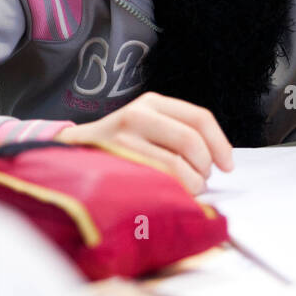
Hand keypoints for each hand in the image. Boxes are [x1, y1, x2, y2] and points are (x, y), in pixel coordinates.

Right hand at [55, 91, 234, 194]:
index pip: (199, 118)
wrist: (69, 156)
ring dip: (190, 184)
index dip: (220, 144)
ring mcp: (124, 139)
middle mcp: (137, 114)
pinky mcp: (116, 164)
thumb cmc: (117, 147)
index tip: (227, 164)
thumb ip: (177, 131)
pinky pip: (159, 182)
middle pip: (192, 141)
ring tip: (184, 188)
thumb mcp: (146, 125)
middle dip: (204, 166)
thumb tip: (219, 156)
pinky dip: (173, 192)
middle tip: (201, 178)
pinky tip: (168, 193)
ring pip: (178, 166)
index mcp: (152, 102)